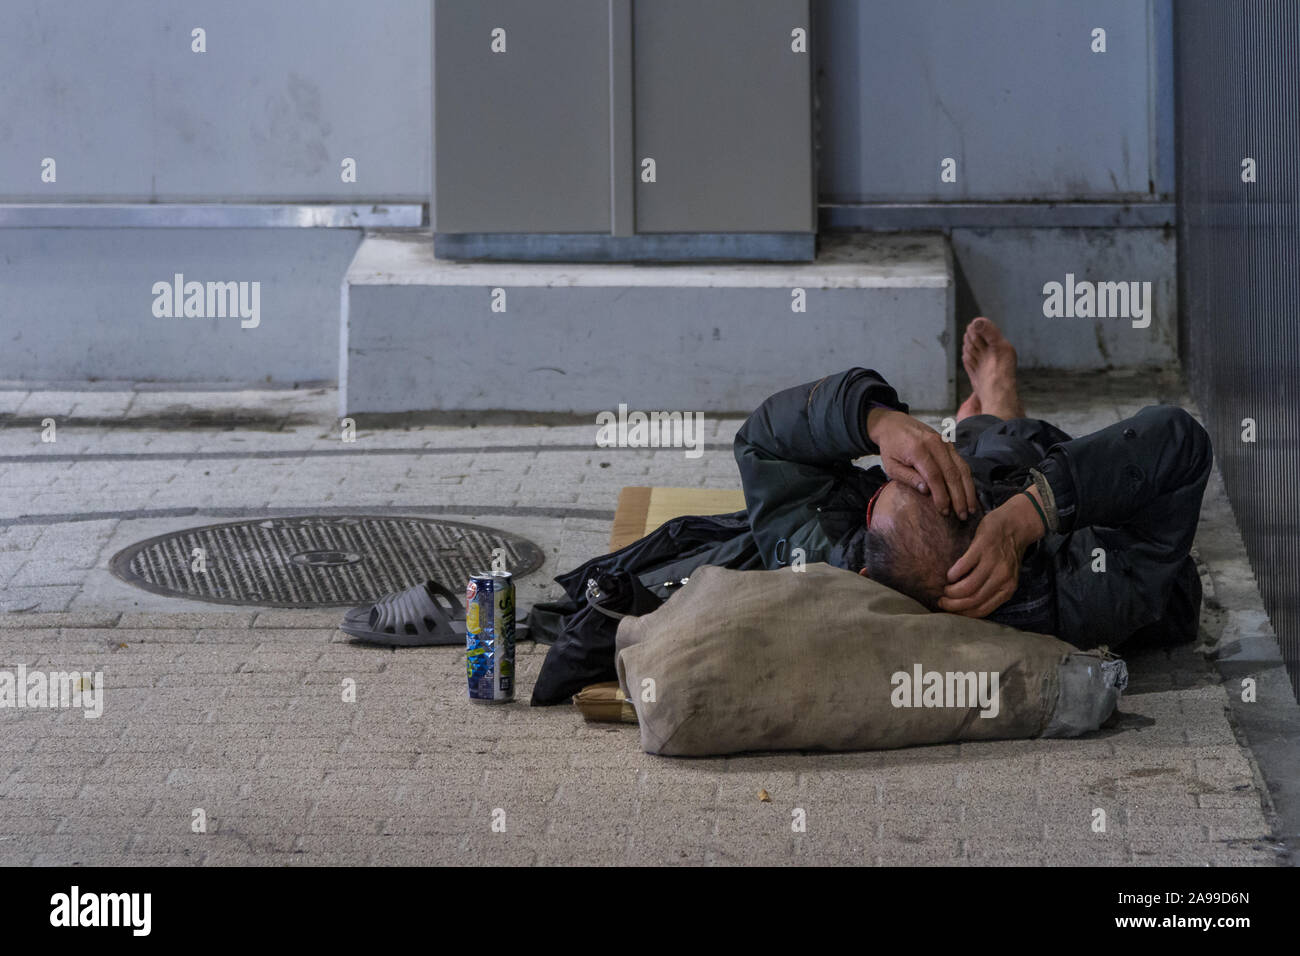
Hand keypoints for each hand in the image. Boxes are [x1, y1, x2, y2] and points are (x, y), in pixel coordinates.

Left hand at [866, 408, 976, 518]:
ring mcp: (945, 443)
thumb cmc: (891, 448)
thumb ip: (908, 478)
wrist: (895, 424)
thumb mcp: (891, 466)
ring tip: (970, 508)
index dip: (941, 495)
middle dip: (959, 497)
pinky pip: (962, 463)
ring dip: (968, 490)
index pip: (934, 476)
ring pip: (962, 468)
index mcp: (918, 450)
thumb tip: (926, 491)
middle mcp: (935, 444)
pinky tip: (969, 493)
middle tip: (962, 515)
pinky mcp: (950, 444)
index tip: (944, 511)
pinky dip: (967, 480)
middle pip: (952, 473)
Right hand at [937, 491, 1044, 617]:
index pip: (982, 610)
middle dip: (953, 605)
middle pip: (973, 600)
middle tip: (942, 601)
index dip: (963, 614)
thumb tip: (967, 603)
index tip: (951, 612)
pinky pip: (965, 566)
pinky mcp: (983, 547)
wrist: (1017, 524)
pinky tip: (949, 575)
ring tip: (945, 589)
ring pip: (968, 587)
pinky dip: (953, 574)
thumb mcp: (1005, 576)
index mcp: (1007, 588)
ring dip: (951, 591)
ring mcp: (993, 562)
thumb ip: (991, 589)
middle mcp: (1002, 578)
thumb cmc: (1007, 552)